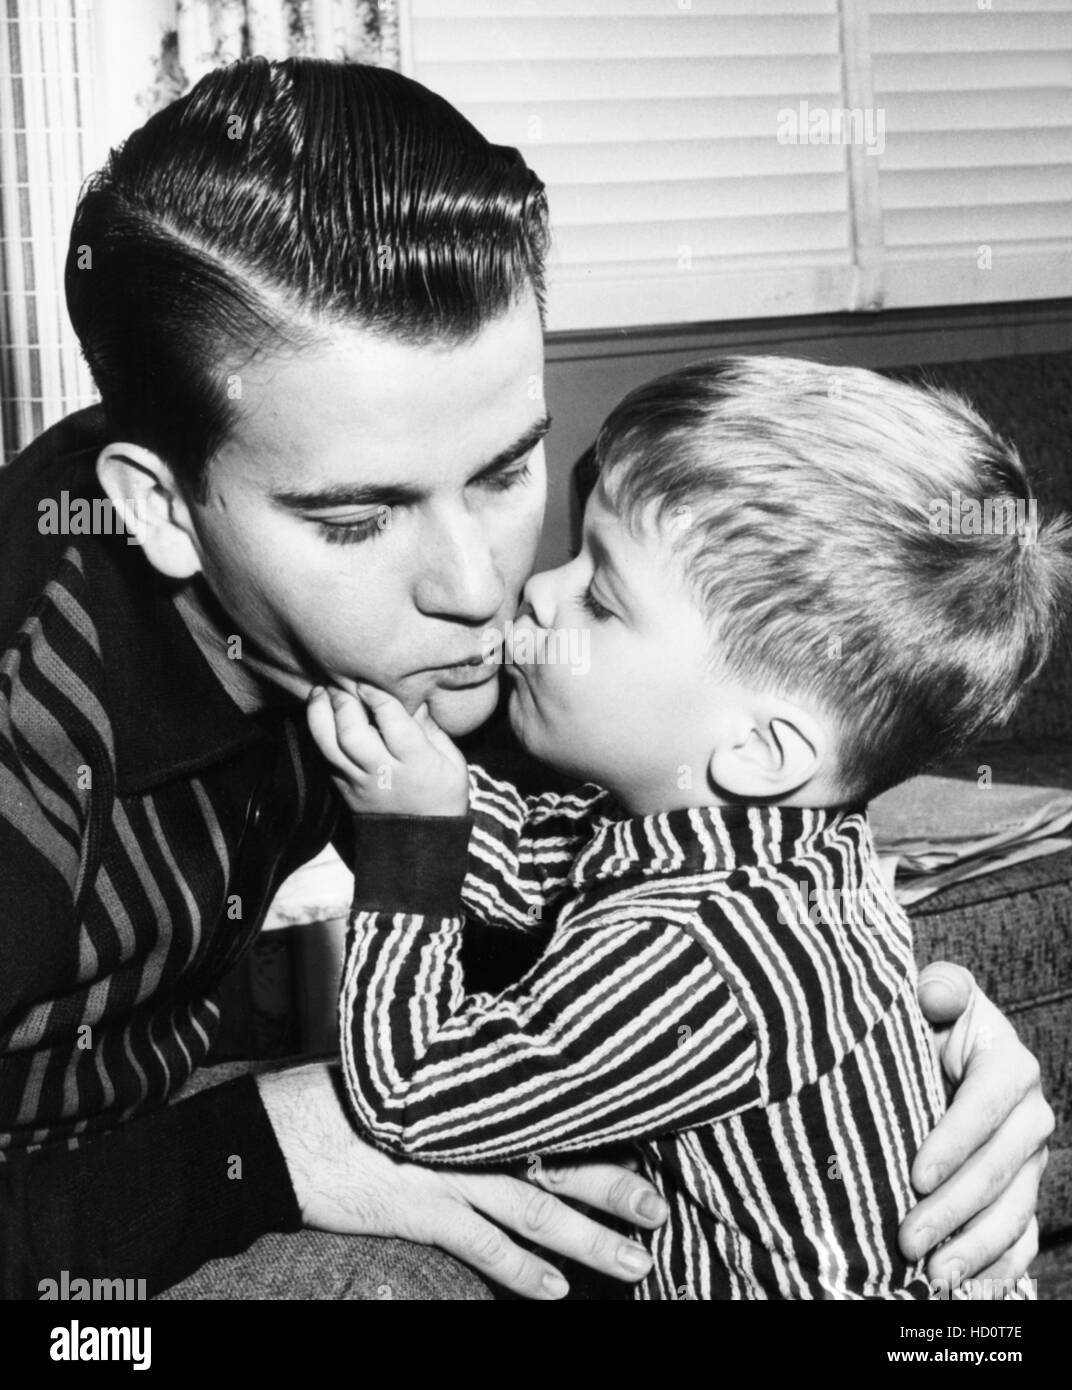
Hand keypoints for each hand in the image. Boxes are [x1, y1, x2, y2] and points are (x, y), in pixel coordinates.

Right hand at [257, 1063, 666, 1298]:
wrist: (283, 1129)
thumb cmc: (347, 1096)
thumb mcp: (410, 1075)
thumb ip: (460, 1085)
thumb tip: (501, 1088)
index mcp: (474, 1095)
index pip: (550, 1111)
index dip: (601, 1128)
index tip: (649, 1141)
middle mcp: (471, 1130)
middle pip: (559, 1158)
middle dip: (616, 1187)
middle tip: (662, 1209)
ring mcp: (448, 1170)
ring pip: (535, 1207)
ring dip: (588, 1238)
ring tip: (635, 1261)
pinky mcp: (420, 1207)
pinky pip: (483, 1244)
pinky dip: (521, 1269)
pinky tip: (556, 1291)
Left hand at [307, 681, 468, 816]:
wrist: (421, 841)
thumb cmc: (443, 793)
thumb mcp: (452, 761)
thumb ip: (430, 729)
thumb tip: (413, 698)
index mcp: (416, 762)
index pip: (391, 722)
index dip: (376, 696)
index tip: (368, 682)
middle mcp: (384, 772)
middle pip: (353, 734)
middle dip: (343, 703)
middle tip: (340, 685)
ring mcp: (359, 783)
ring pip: (329, 747)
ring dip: (319, 715)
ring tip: (319, 694)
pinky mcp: (344, 790)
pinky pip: (325, 759)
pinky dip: (318, 735)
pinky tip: (319, 716)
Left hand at [899, 962, 1052, 1297]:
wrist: (935, 1046)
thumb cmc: (925, 1019)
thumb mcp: (932, 995)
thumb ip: (938, 989)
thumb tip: (938, 993)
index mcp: (1009, 1062)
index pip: (985, 1106)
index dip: (954, 1142)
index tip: (915, 1175)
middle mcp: (1029, 1114)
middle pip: (998, 1168)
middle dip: (953, 1208)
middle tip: (907, 1239)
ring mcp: (1030, 1158)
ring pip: (1013, 1210)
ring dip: (974, 1247)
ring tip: (931, 1275)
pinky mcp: (1022, 1189)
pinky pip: (1021, 1236)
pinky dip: (999, 1266)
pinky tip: (970, 1288)